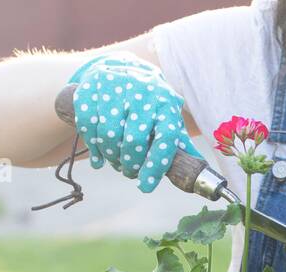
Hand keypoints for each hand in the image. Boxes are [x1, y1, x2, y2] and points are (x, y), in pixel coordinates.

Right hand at [68, 53, 197, 193]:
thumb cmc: (149, 106)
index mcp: (166, 103)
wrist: (121, 70)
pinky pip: (88, 125)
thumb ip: (181, 146)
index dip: (155, 165)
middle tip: (129, 172)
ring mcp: (116, 88)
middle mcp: (143, 92)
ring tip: (115, 161)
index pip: (165, 138)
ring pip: (109, 135)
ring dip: (111, 157)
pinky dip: (92, 147)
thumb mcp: (167, 119)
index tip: (145, 186)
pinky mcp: (92, 88)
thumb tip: (197, 175)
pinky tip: (99, 156)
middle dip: (130, 164)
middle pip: (134, 140)